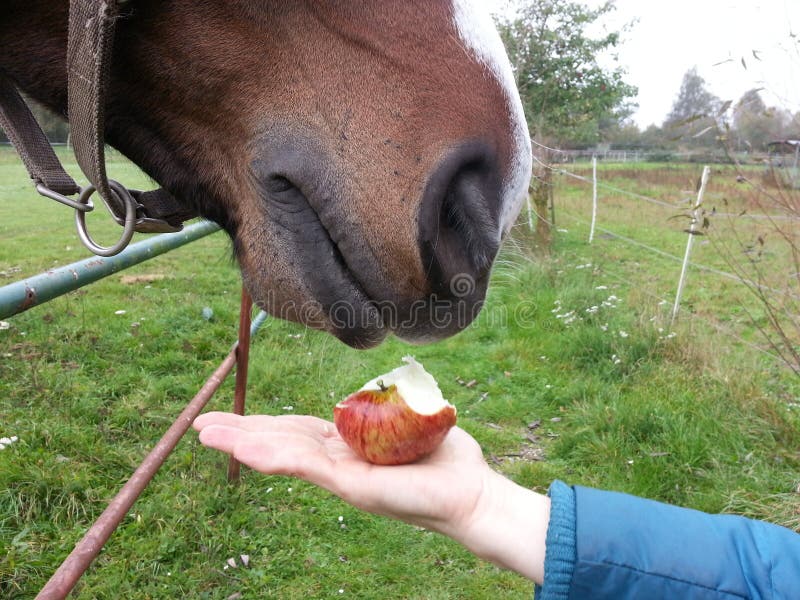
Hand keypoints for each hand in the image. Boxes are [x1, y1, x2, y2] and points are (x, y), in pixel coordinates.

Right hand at [193, 412, 548, 582]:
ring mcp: (339, 475)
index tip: (234, 416)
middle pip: (279, 442)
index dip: (264, 422)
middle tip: (200, 425)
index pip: (296, 431)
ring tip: (205, 433)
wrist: (469, 492)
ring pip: (281, 454)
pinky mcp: (348, 484)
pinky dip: (271, 455)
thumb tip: (385, 385)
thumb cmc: (443, 458)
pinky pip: (303, 465)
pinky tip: (244, 447)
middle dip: (239, 433)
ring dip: (242, 443)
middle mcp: (337, 463)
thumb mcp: (405, 420)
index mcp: (346, 447)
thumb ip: (385, 407)